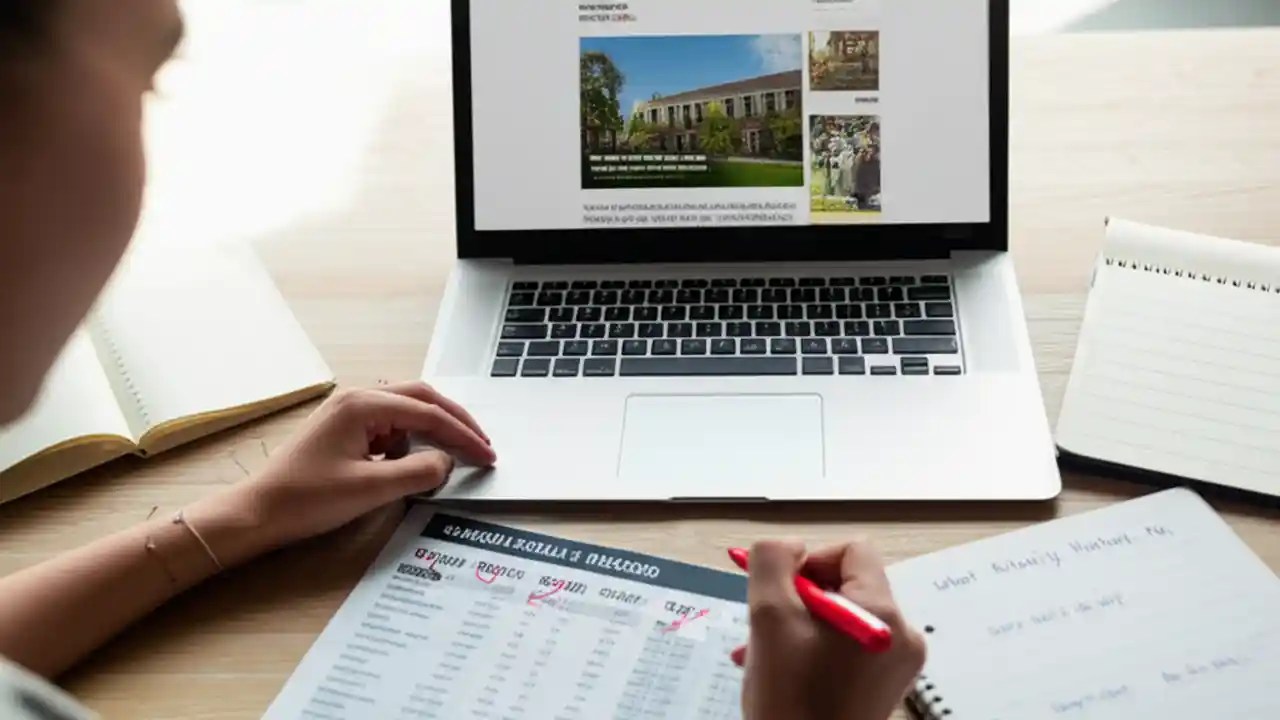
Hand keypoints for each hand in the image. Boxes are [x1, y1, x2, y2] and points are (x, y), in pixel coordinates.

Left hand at [191, 382, 495, 563]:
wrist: (258, 512)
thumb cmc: (307, 499)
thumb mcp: (371, 489)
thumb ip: (418, 472)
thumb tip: (446, 462)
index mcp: (363, 405)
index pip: (429, 413)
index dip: (463, 435)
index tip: (487, 456)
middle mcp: (357, 398)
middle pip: (421, 398)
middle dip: (454, 422)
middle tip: (481, 446)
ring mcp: (348, 412)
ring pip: (406, 410)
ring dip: (430, 430)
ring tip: (449, 458)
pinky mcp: (343, 429)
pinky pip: (388, 426)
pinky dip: (408, 441)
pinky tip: (408, 464)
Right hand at [736, 540, 925, 719]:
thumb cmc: (791, 703)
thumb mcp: (768, 617)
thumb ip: (772, 561)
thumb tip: (788, 547)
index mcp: (882, 615)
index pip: (852, 551)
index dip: (810, 560)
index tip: (781, 591)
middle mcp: (901, 636)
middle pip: (846, 584)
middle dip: (799, 597)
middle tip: (767, 625)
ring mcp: (895, 664)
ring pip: (840, 615)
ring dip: (799, 624)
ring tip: (764, 650)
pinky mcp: (882, 685)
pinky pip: (847, 645)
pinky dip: (813, 647)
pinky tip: (781, 667)